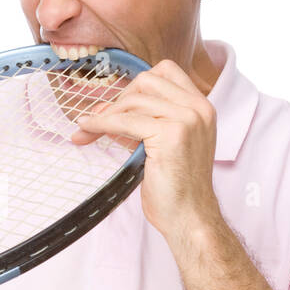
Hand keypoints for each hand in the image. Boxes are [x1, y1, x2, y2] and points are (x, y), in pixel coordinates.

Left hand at [70, 58, 218, 236]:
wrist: (189, 218)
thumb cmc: (176, 188)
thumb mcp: (163, 144)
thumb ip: (143, 122)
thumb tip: (104, 109)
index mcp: (201, 107)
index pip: (165, 71)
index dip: (137, 86)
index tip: (117, 107)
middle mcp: (198, 108)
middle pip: (147, 80)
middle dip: (119, 99)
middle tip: (99, 121)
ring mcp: (187, 118)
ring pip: (134, 99)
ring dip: (107, 114)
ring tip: (89, 131)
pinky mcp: (171, 133)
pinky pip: (126, 120)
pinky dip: (102, 124)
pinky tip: (88, 130)